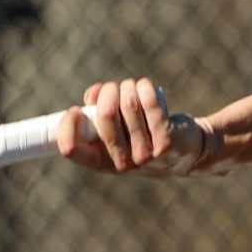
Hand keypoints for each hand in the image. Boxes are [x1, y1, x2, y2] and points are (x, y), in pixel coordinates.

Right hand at [56, 76, 209, 175]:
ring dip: (129, 87)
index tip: (76, 110)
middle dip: (108, 92)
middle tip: (114, 90)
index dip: (68, 123)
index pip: (70, 148)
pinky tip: (146, 88)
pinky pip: (150, 103)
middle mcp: (121, 163)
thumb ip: (96, 109)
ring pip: (128, 104)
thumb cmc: (140, 133)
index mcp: (100, 162)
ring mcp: (144, 154)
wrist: (184, 151)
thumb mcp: (113, 127)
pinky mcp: (166, 142)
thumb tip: (96, 93)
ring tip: (134, 89)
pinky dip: (146, 88)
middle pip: (103, 115)